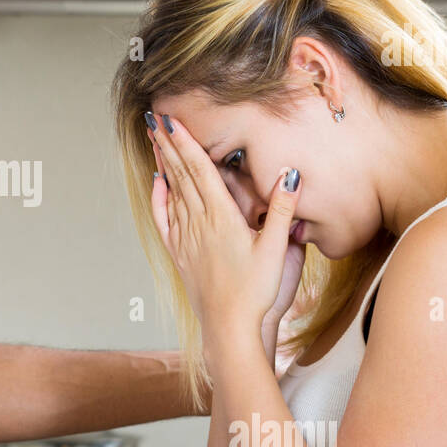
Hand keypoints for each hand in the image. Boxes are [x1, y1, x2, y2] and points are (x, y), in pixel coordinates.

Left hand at [146, 117, 303, 369]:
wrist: (230, 328)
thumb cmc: (255, 292)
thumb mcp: (276, 250)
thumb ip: (280, 210)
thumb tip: (290, 174)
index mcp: (220, 218)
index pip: (199, 170)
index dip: (185, 142)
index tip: (171, 119)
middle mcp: (198, 224)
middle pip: (181, 175)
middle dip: (169, 145)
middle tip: (156, 118)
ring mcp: (186, 240)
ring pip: (172, 193)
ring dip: (164, 165)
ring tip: (156, 141)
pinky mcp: (181, 255)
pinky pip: (165, 220)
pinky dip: (160, 198)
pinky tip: (158, 184)